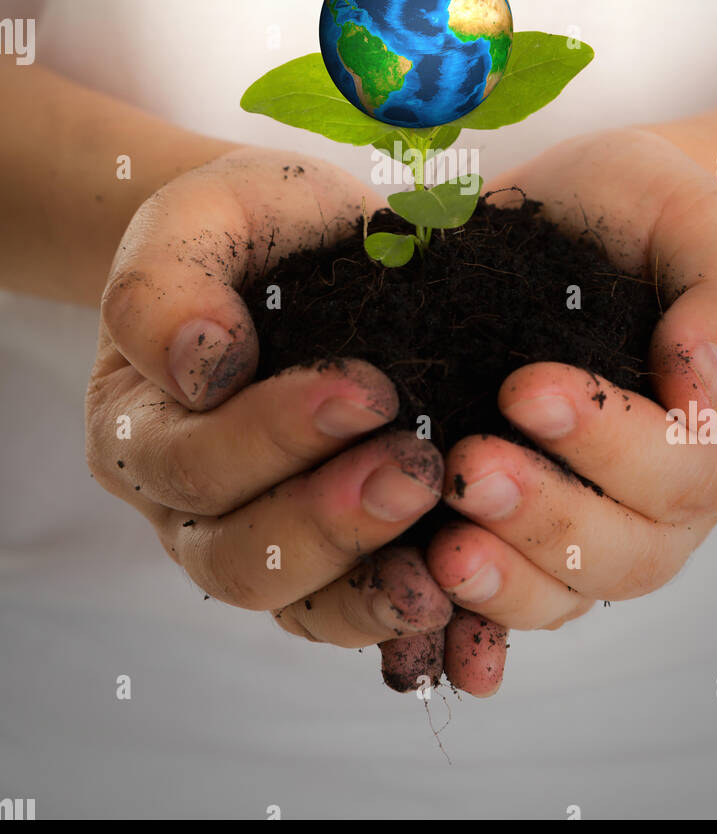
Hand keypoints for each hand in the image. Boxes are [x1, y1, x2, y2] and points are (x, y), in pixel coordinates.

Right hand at [86, 148, 451, 651]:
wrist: (307, 242)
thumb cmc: (247, 226)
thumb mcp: (198, 215)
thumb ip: (165, 283)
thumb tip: (201, 367)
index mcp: (136, 428)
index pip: (192, 463)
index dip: (275, 438)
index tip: (367, 388)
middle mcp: (185, 506)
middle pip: (239, 556)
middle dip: (331, 520)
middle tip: (418, 468)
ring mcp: (257, 540)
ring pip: (297, 605)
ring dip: (372, 585)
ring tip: (446, 555)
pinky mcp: (330, 558)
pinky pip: (356, 614)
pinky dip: (405, 617)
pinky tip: (462, 603)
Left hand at [424, 128, 716, 687]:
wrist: (579, 213)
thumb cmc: (646, 209)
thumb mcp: (697, 219)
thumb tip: (706, 393)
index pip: (687, 468)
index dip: (609, 444)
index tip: (525, 387)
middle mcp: (678, 498)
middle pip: (631, 551)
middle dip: (547, 518)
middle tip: (469, 468)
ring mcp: (607, 524)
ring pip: (571, 592)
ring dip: (506, 578)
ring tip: (442, 547)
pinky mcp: (533, 529)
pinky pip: (512, 592)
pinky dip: (469, 602)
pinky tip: (417, 578)